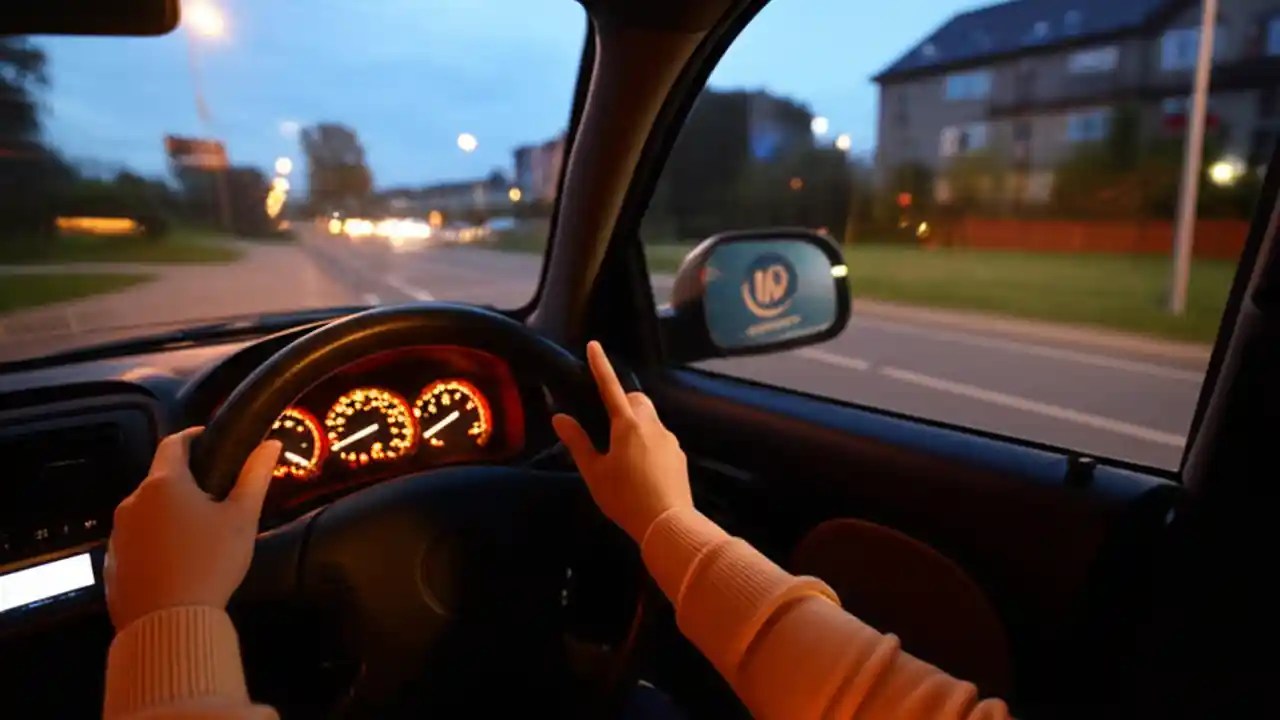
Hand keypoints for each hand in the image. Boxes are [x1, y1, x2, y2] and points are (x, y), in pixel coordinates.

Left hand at [105, 427, 280, 630]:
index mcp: (165, 483)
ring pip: (147, 511)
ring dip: (169, 514)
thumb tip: (272, 443)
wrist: (168, 623)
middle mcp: (133, 502)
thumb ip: (256, 476)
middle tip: (215, 498)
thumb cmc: (210, 562)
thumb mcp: (243, 518)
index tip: (211, 441)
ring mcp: (118, 534)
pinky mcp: (112, 563)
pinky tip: (176, 562)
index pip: (174, 443)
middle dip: (185, 482)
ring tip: (197, 534)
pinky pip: (136, 541)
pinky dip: (155, 542)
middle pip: (160, 479)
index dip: (193, 437)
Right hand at [552, 341, 691, 542]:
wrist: (668, 522)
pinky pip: (660, 438)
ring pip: (650, 419)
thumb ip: (577, 442)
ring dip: (636, 424)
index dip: (600, 366)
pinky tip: (641, 469)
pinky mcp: (679, 455)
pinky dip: (648, 443)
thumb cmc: (624, 498)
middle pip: (636, 400)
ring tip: (623, 453)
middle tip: (607, 424)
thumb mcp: (594, 472)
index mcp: (627, 425)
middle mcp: (651, 425)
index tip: (594, 345)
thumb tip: (560, 417)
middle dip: (622, 401)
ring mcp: (669, 439)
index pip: (610, 387)